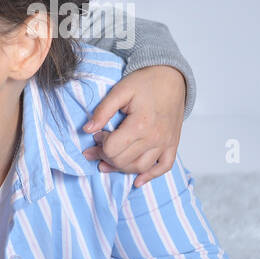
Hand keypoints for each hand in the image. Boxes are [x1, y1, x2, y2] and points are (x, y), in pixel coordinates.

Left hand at [83, 65, 185, 186]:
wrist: (172, 77)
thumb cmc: (146, 82)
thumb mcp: (120, 91)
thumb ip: (102, 111)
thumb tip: (87, 130)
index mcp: (141, 125)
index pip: (112, 149)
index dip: (99, 145)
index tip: (98, 134)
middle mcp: (155, 137)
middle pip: (123, 161)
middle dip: (105, 156)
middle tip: (97, 147)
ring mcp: (165, 143)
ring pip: (140, 167)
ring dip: (121, 168)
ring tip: (109, 160)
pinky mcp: (173, 144)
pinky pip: (164, 167)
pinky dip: (150, 176)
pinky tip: (137, 180)